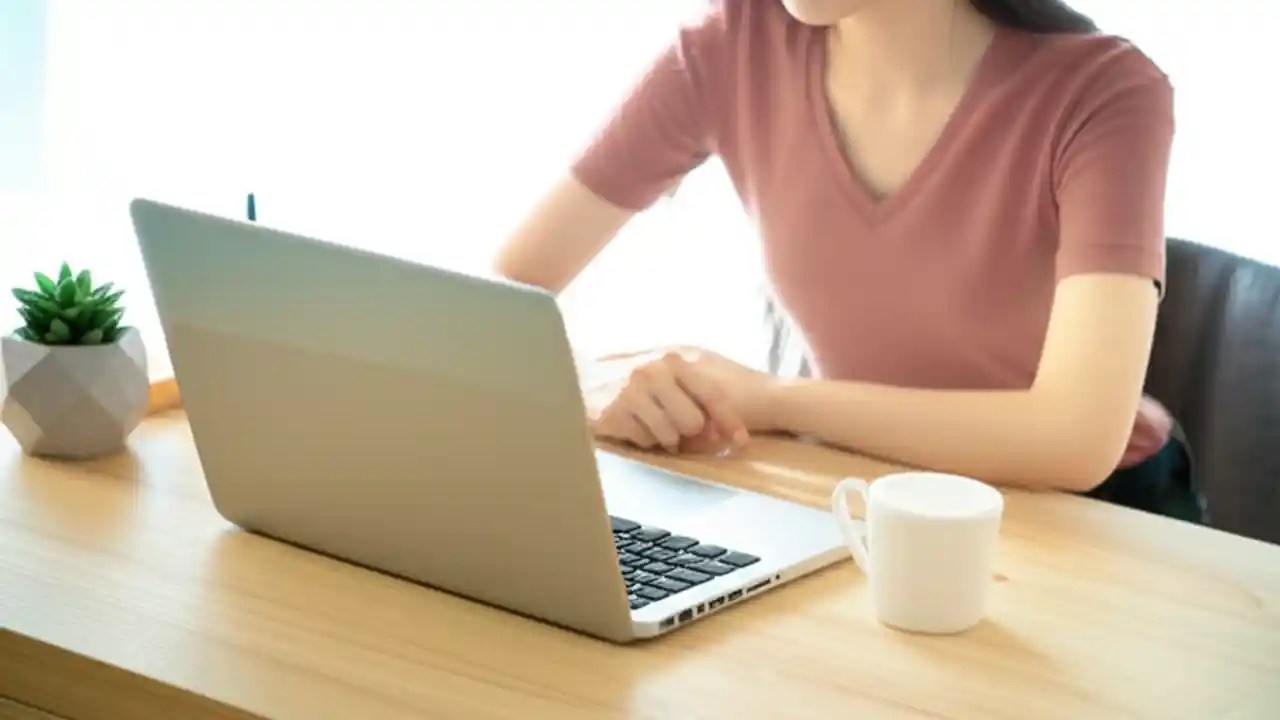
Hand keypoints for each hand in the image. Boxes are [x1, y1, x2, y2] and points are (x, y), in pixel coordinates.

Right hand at [583, 347, 778, 453]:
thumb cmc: (635, 381)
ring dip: (665, 439)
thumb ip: (697, 394)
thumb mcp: (669, 376)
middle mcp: (654, 371)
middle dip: (690, 434)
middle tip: (680, 432)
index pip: (713, 394)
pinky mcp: (614, 412)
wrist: (582, 379)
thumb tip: (721, 428)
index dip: (730, 421)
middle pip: (694, 423)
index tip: (742, 442)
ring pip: (670, 436)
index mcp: (673, 359)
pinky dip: (643, 440)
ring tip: (653, 426)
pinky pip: (645, 441)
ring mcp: (632, 392)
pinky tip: (635, 427)